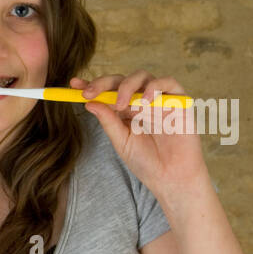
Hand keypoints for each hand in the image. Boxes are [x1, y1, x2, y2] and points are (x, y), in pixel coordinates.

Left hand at [73, 71, 207, 198]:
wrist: (171, 177)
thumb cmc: (146, 161)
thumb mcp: (121, 141)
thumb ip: (108, 121)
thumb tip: (89, 103)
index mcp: (124, 110)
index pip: (107, 91)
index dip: (92, 85)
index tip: (73, 84)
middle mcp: (140, 101)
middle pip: (121, 80)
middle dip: (103, 83)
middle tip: (90, 93)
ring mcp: (159, 99)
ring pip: (142, 76)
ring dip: (127, 86)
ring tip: (122, 105)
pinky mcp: (179, 101)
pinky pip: (169, 83)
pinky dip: (155, 87)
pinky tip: (145, 102)